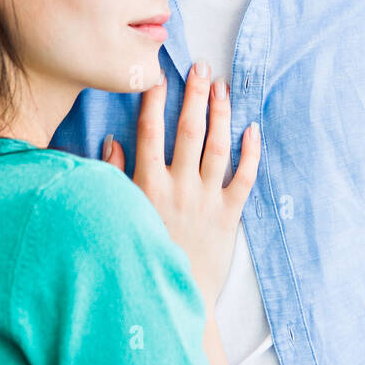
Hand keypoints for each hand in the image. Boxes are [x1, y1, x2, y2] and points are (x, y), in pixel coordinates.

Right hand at [103, 63, 260, 311]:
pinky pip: (244, 177)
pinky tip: (252, 129)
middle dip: (195, 94)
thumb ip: (115, 175)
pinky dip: (250, 152)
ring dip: (221, 113)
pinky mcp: (229, 215)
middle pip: (189, 130)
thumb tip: (112, 140)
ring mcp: (207, 200)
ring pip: (218, 147)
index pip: (150, 131)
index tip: (159, 75)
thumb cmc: (142, 253)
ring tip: (223, 87)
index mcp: (148, 185)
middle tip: (201, 66)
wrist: (170, 298)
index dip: (155, 100)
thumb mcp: (120, 213)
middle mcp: (179, 188)